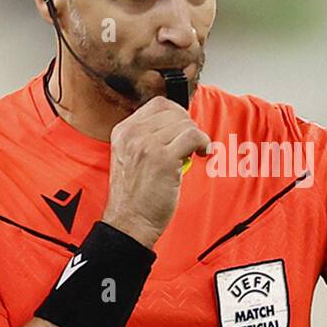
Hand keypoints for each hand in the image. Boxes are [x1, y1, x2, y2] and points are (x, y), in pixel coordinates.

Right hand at [103, 96, 211, 248]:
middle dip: (187, 126)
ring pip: (186, 124)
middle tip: (190, 145)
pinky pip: (194, 137)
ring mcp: (147, 145)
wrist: (129, 223)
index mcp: (123, 131)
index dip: (177, 114)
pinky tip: (203, 154)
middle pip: (174, 111)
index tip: (183, 130)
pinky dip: (204, 143)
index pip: (158, 104)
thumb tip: (179, 126)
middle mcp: (132, 134)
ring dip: (196, 137)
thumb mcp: (131, 157)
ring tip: (194, 153)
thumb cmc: (134, 197)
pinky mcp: (164, 159)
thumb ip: (147, 138)